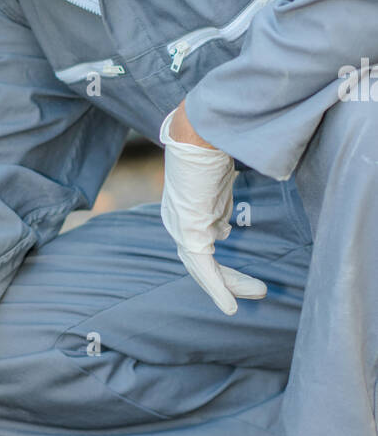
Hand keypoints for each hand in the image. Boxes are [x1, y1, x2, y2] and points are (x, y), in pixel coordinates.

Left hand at [159, 107, 266, 314]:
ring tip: (258, 294)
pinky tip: (231, 305)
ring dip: (230, 284)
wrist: (201, 130)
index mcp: (185, 206)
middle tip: (257, 289)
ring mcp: (181, 225)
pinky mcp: (188, 230)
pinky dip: (216, 288)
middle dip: (228, 278)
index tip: (242, 274)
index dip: (219, 261)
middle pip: (201, 259)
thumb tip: (230, 208)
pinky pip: (203, 268)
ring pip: (203, 268)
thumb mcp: (220, 173)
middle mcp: (178, 218)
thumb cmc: (213, 141)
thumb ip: (222, 194)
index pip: (201, 242)